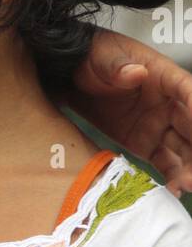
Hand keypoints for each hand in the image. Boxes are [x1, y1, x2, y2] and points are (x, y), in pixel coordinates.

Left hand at [69, 29, 191, 194]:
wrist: (68, 76)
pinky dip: (171, 176)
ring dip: (188, 168)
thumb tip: (137, 72)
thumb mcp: (102, 56)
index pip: (190, 93)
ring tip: (185, 185)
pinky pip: (164, 162)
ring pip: (183, 149)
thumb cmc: (91, 57)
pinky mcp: (144, 144)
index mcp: (164, 77)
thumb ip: (119, 66)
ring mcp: (157, 126)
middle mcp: (168, 104)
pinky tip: (174, 190)